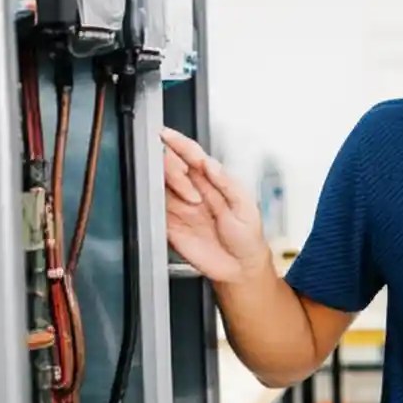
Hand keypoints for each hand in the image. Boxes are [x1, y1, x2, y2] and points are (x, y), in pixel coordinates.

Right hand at [162, 128, 267, 282]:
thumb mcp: (245, 208)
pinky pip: (154, 211)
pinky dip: (156, 205)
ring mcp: (180, 208)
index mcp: (212, 181)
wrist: (241, 268)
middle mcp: (192, 191)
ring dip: (168, 185)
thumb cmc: (247, 237)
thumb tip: (209, 163)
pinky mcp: (170, 226)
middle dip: (172, 165)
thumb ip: (227, 184)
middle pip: (170, 166)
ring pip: (159, 185)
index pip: (191, 155)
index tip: (166, 134)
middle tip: (185, 177)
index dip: (177, 143)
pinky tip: (168, 207)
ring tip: (191, 200)